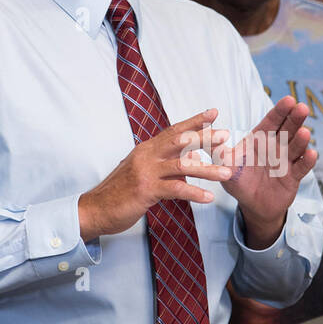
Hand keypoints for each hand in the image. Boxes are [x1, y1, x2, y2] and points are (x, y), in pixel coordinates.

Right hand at [78, 109, 232, 241]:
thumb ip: (168, 164)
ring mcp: (146, 172)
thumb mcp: (144, 173)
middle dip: (204, 137)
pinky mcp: (146, 190)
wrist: (95, 209)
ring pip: (183, 166)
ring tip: (227, 173)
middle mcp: (146, 156)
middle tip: (225, 135)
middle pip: (180, 141)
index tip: (213, 113)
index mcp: (147, 149)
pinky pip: (175, 189)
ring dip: (208, 169)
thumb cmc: (121, 193)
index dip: (194, 121)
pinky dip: (194, 193)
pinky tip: (208, 198)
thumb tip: (193, 157)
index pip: (174, 130)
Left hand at [218, 95, 317, 248]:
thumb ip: (215, 148)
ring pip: (296, 147)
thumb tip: (199, 131)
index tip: (289, 100)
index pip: (271, 122)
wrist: (252, 205)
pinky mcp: (293, 177)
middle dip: (295, 119)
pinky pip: (302, 168)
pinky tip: (312, 153)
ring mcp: (286, 161)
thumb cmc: (238, 180)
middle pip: (287, 130)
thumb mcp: (225, 163)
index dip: (280, 111)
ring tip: (305, 132)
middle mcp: (276, 147)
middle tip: (302, 107)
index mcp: (260, 139)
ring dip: (301, 140)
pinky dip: (307, 161)